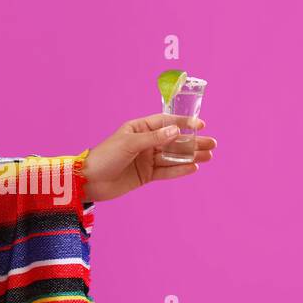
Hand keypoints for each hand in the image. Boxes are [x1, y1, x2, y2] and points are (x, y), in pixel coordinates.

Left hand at [78, 113, 215, 202]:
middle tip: (213, 143)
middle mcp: (144, 142)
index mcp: (138, 128)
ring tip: (209, 156)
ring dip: (191, 156)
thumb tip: (175, 130)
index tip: (200, 125)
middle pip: (173, 140)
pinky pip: (167, 171)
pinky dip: (180, 169)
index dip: (183, 123)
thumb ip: (153, 138)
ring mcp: (146, 159)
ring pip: (173, 156)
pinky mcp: (146, 175)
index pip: (165, 122)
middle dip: (193, 141)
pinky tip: (194, 168)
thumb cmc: (105, 156)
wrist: (90, 180)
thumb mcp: (129, 144)